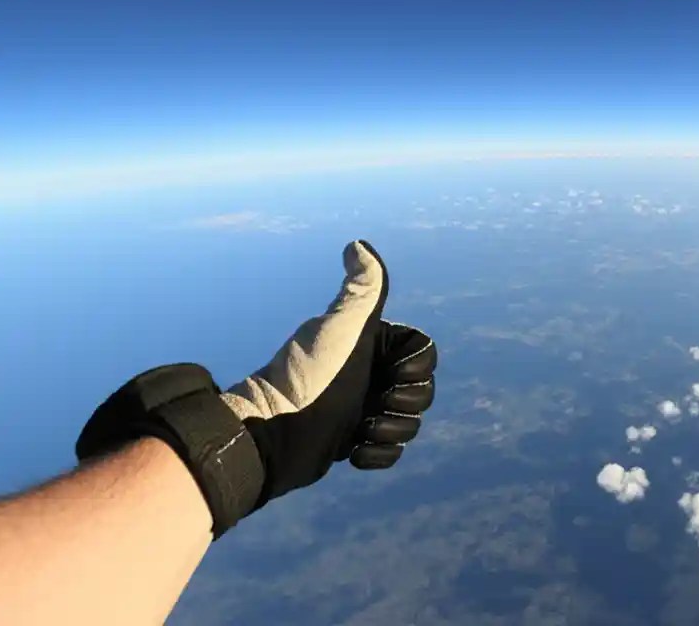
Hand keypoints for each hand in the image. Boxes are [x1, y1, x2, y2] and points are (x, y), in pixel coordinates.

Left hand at [77, 241, 436, 535]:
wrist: (273, 433)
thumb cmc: (311, 377)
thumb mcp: (341, 327)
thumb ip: (361, 288)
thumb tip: (357, 244)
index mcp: (372, 344)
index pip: (425, 354)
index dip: (416, 368)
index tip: (390, 371)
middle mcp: (370, 374)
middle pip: (424, 391)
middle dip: (406, 403)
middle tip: (375, 404)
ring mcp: (363, 408)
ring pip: (410, 424)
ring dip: (392, 431)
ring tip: (362, 429)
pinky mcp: (355, 441)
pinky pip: (391, 452)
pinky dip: (378, 454)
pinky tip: (354, 451)